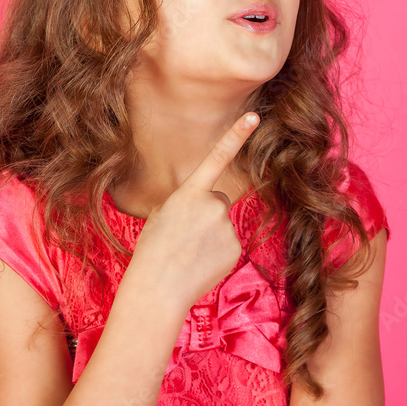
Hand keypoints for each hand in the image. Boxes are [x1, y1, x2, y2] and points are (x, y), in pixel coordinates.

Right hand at [128, 112, 259, 311]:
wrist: (158, 289)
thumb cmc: (153, 251)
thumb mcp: (162, 215)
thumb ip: (187, 202)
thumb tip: (204, 208)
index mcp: (189, 193)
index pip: (216, 157)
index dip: (236, 135)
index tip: (254, 116)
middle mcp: (213, 205)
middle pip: (217, 200)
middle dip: (205, 213)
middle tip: (183, 236)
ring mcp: (226, 227)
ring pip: (221, 223)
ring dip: (209, 234)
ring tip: (189, 251)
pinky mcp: (234, 247)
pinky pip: (227, 242)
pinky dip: (216, 251)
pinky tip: (200, 262)